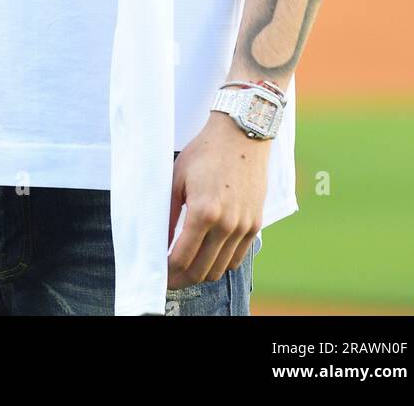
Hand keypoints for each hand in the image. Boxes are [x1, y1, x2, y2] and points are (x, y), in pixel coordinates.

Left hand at [166, 113, 269, 289]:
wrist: (241, 135)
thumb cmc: (205, 152)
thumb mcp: (177, 178)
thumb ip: (168, 214)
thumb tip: (159, 241)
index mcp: (204, 212)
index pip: (182, 258)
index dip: (167, 272)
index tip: (157, 273)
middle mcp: (227, 224)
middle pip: (201, 271)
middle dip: (181, 279)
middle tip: (169, 277)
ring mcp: (244, 226)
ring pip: (220, 269)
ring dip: (201, 274)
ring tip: (186, 269)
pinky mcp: (256, 223)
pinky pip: (237, 258)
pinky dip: (221, 263)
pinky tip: (208, 256)